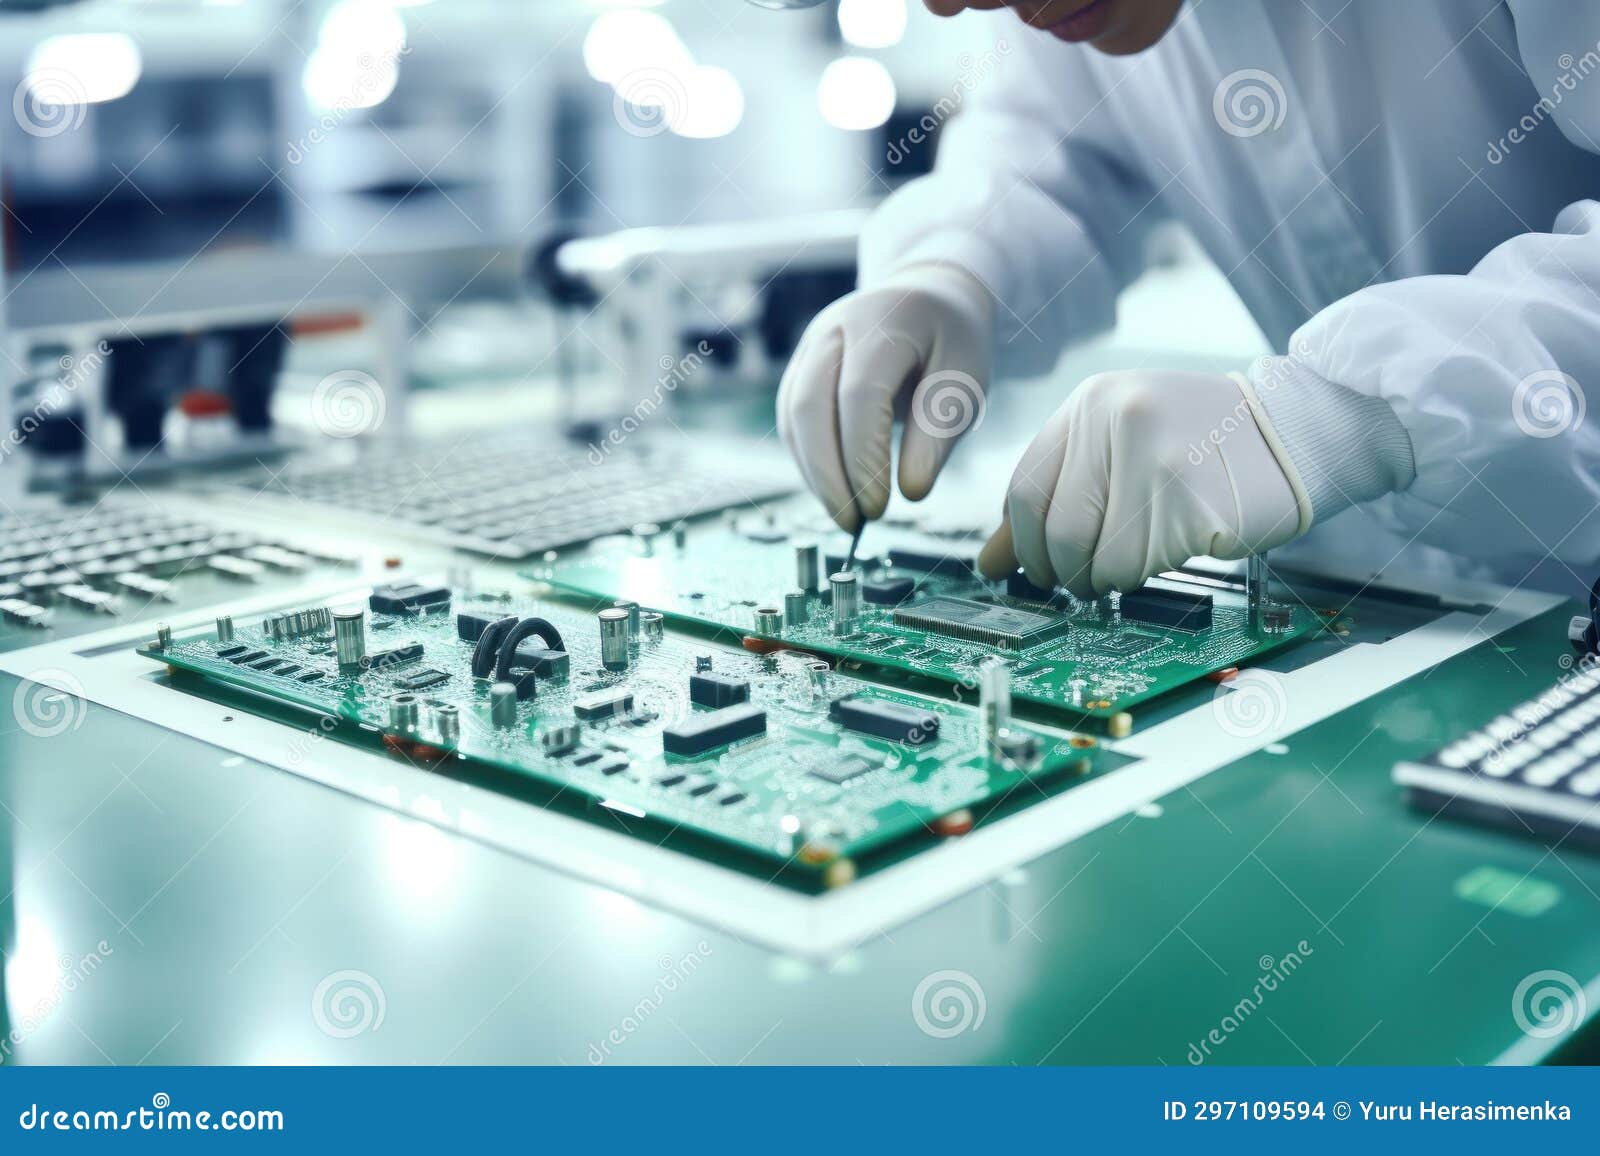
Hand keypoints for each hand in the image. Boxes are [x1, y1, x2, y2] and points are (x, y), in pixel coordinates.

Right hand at [777, 263, 992, 531]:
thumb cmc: (951, 342)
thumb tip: (912, 492)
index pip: (860, 394)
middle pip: (810, 405)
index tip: (880, 507)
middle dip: (828, 474)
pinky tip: (834, 492)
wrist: (925, 297)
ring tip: (847, 517)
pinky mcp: (799, 369)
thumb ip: (938, 434)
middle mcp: (834, 328)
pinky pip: (790, 420)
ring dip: (814, 474)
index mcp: (882, 320)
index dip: (863, 456)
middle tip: (854, 524)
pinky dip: (808, 462)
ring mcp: (809, 346)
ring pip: (792, 416)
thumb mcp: (964, 382)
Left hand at [977, 370, 1308, 597]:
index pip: (1024, 489)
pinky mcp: (1187, 499)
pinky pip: (1136, 567)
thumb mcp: (1119, 446)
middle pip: (1055, 531)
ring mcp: (1152, 457)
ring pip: (1093, 557)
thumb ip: (1056, 496)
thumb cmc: (1202, 444)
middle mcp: (1115, 419)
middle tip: (1083, 580)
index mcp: (1089, 402)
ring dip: (1104, 579)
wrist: (1293, 433)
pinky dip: (1142, 576)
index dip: (1023, 544)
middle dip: (1063, 572)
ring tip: (1132, 561)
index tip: (1033, 569)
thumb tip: (990, 562)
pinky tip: (1166, 551)